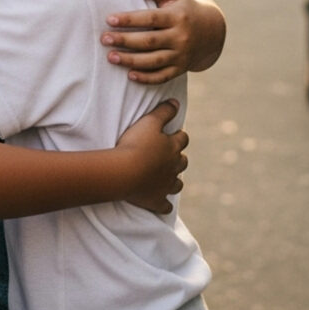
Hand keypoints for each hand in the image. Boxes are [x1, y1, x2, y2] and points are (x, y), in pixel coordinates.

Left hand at [102, 0, 225, 82]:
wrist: (211, 31)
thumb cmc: (185, 9)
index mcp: (178, 16)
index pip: (150, 18)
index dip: (129, 19)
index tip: (109, 19)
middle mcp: (181, 37)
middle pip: (149, 41)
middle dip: (125, 41)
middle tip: (104, 39)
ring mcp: (181, 55)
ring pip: (153, 61)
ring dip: (130, 61)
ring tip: (111, 57)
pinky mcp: (180, 69)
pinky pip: (162, 77)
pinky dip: (146, 78)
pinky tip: (130, 75)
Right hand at [116, 99, 187, 213]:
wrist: (125, 172)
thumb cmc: (136, 144)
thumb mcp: (150, 121)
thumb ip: (164, 111)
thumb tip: (177, 102)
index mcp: (172, 147)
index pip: (183, 139)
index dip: (179, 136)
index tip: (174, 134)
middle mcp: (173, 167)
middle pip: (183, 162)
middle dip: (179, 158)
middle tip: (169, 156)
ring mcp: (166, 186)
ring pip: (177, 184)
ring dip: (174, 180)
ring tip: (168, 178)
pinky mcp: (156, 201)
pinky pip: (165, 206)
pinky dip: (165, 205)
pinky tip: (163, 204)